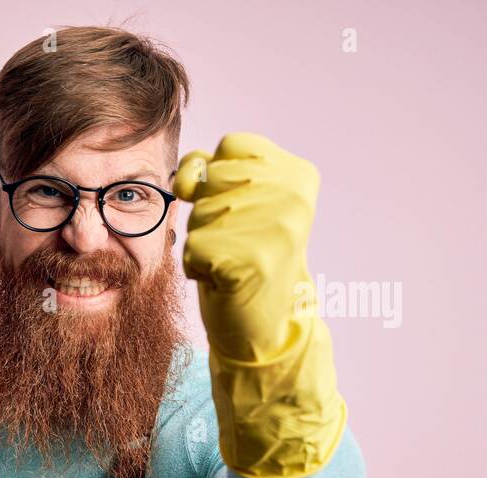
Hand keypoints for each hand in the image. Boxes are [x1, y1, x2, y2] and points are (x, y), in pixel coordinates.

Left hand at [173, 132, 319, 362]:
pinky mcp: (246, 260)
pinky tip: (224, 279)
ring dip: (202, 242)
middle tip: (237, 240)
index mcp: (298, 174)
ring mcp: (272, 228)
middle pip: (209, 179)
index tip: (237, 206)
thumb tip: (187, 176)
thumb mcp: (238, 202)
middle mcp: (293, 196)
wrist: (267, 324)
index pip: (232, 143)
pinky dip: (196, 268)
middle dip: (208, 212)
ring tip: (234, 260)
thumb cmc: (246, 256)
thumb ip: (210, 171)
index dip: (215, 174)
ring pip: (197, 216)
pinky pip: (189, 248)